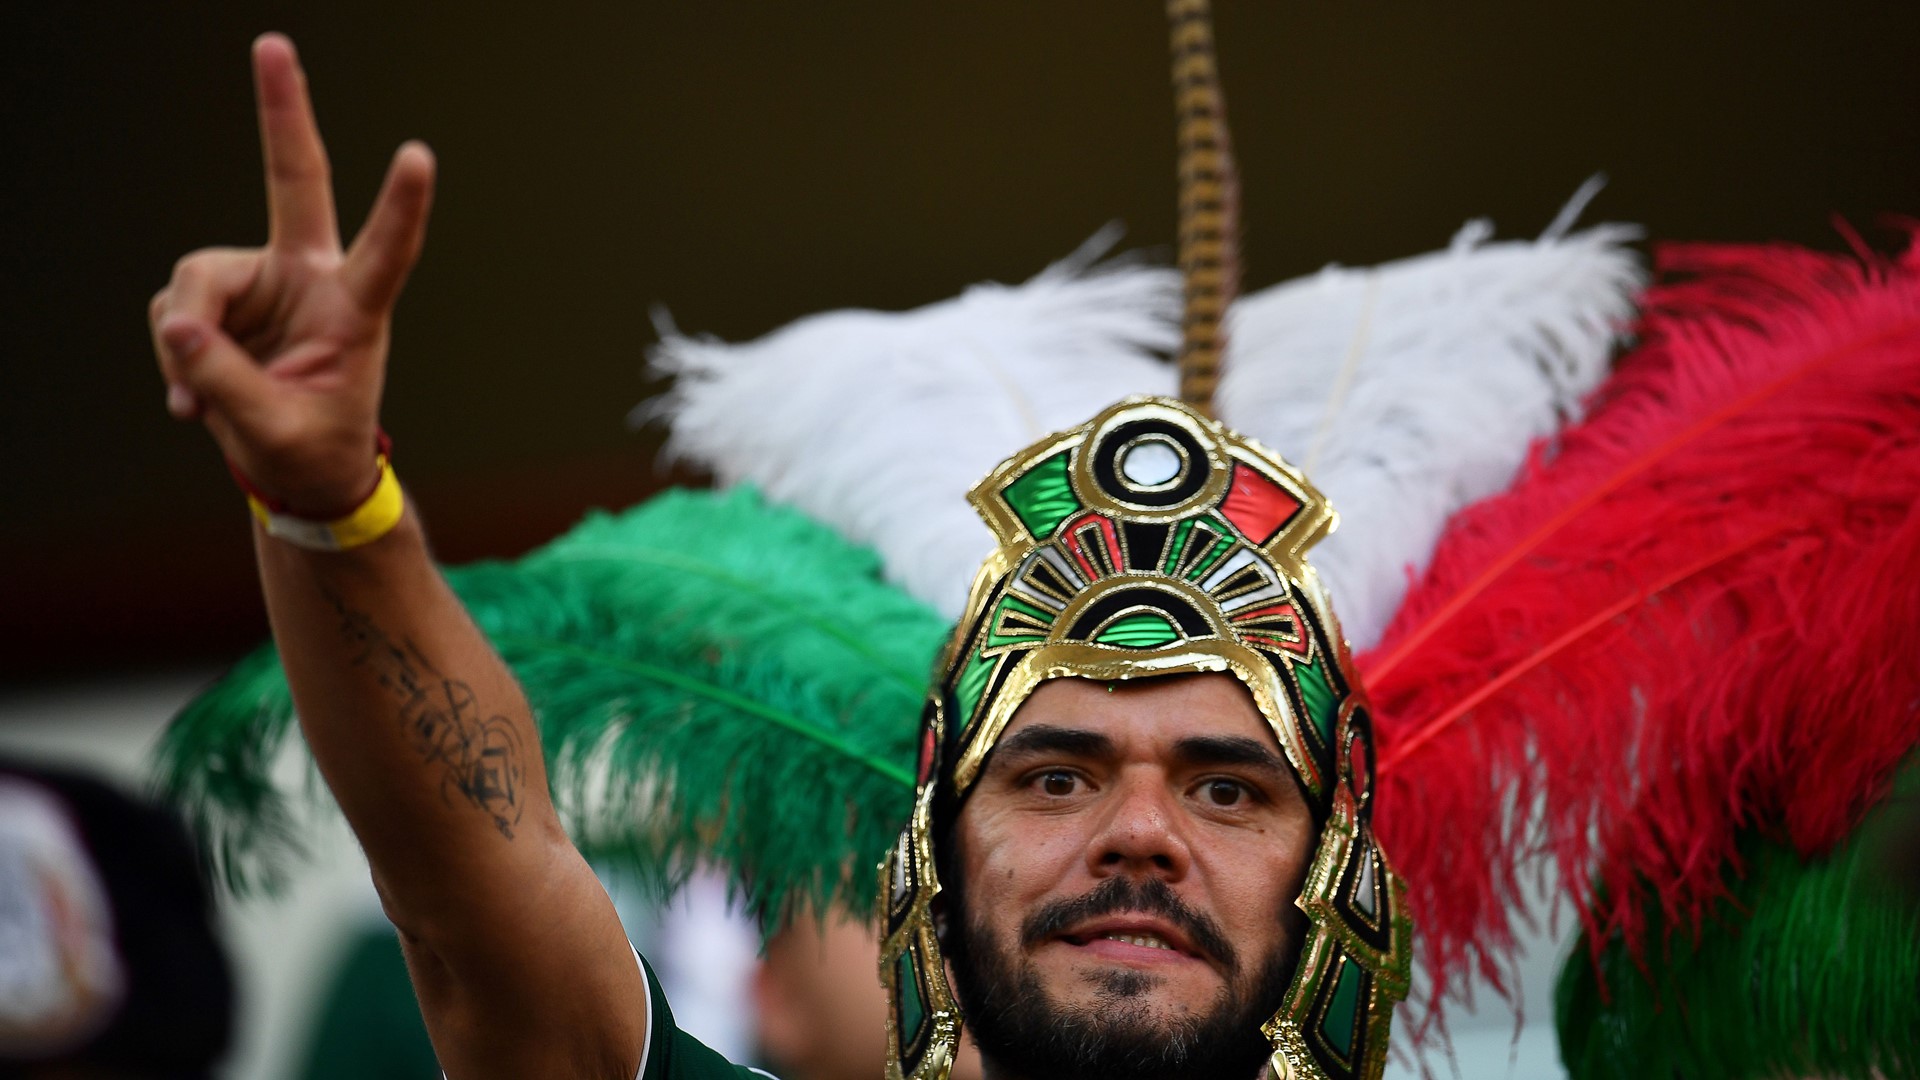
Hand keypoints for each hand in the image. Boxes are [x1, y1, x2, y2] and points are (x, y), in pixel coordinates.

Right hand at [151, 33, 434, 517]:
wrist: (296, 471)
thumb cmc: (313, 448)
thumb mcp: (278, 431)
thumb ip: (228, 382)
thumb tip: (177, 327)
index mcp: (355, 309)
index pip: (386, 251)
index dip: (401, 206)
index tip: (419, 155)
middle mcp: (308, 278)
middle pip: (295, 182)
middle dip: (282, 113)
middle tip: (272, 46)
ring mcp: (261, 282)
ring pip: (195, 283)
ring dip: (187, 345)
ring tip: (204, 400)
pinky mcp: (218, 300)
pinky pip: (174, 314)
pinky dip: (174, 358)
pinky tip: (194, 397)